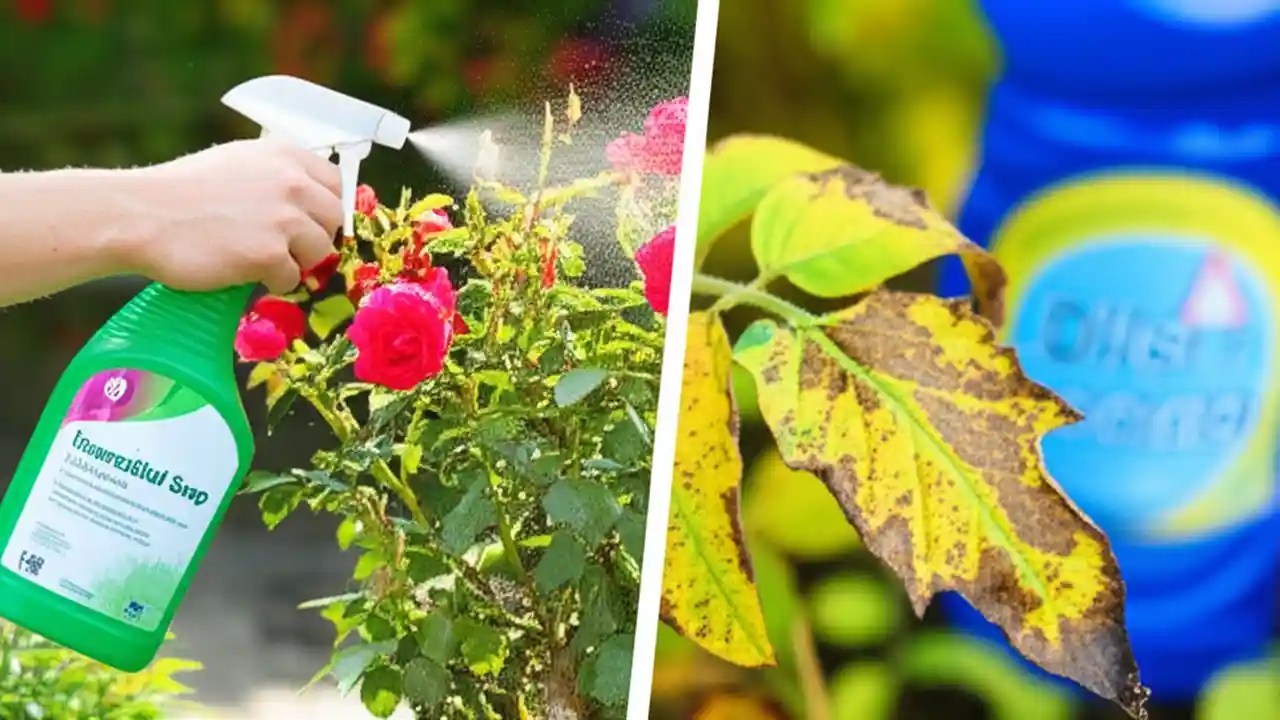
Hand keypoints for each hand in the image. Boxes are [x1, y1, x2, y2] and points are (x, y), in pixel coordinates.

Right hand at [121, 138, 342, 294]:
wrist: (141, 216)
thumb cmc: (181, 191)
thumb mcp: (235, 162)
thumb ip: (274, 174)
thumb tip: (306, 198)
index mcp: (284, 155)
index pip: (336, 182)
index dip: (326, 206)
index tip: (313, 222)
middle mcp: (292, 182)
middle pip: (333, 220)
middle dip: (315, 237)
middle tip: (286, 248)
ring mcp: (284, 218)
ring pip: (320, 252)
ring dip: (296, 262)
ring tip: (261, 260)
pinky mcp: (270, 254)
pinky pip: (291, 278)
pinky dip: (272, 282)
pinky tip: (245, 272)